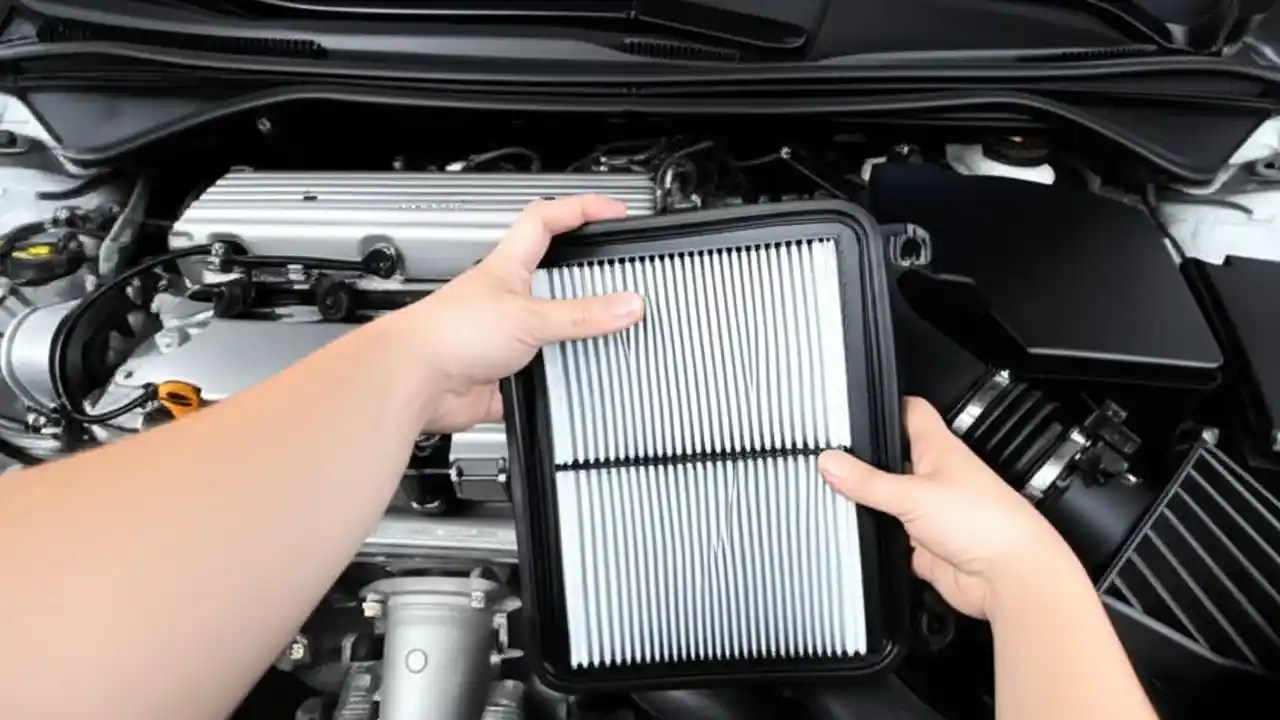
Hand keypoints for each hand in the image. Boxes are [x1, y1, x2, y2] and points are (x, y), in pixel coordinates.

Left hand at [402, 195, 644, 432]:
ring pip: (550, 329)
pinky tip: (570, 382)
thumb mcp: (529, 317)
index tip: (614, 212)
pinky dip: (557, 380)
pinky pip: (541, 374)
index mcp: (508, 266)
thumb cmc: (448, 334)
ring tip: (602, 335)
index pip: (546, 220)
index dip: (581, 209)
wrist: (414, 381)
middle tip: (615, 275)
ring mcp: (502, 335)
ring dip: (572, 336)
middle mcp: (504, 296)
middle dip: (583, 276)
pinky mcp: (501, 372)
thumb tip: (627, 304)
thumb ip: (582, 315)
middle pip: (552, 275)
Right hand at [819, 397, 1077, 619]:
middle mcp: (936, 477)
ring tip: (839, 498)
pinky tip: (862, 536)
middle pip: (893, 459)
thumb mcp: (912, 495)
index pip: (911, 413)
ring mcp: (932, 512)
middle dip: (866, 463)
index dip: (886, 406)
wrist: (1009, 578)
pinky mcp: (927, 546)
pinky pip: (894, 538)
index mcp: (939, 450)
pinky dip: (880, 540)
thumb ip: (867, 481)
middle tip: (833, 461)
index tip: (856, 407)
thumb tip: (830, 460)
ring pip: (890, 502)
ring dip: (871, 505)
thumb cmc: (985, 523)